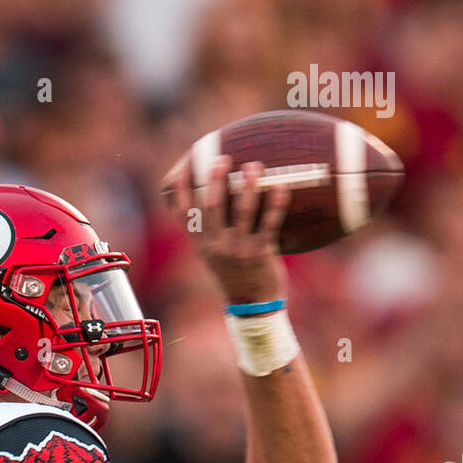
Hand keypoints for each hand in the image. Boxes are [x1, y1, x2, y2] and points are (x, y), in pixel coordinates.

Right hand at [164, 155, 288, 304]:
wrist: (252, 303)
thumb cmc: (235, 271)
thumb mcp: (214, 253)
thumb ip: (211, 228)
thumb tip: (213, 190)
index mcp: (201, 243)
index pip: (182, 213)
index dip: (181, 188)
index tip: (186, 166)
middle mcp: (215, 245)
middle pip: (211, 206)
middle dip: (214, 180)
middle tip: (221, 159)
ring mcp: (238, 249)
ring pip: (241, 211)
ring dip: (248, 186)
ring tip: (253, 166)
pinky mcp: (261, 253)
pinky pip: (269, 223)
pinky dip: (276, 203)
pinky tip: (280, 186)